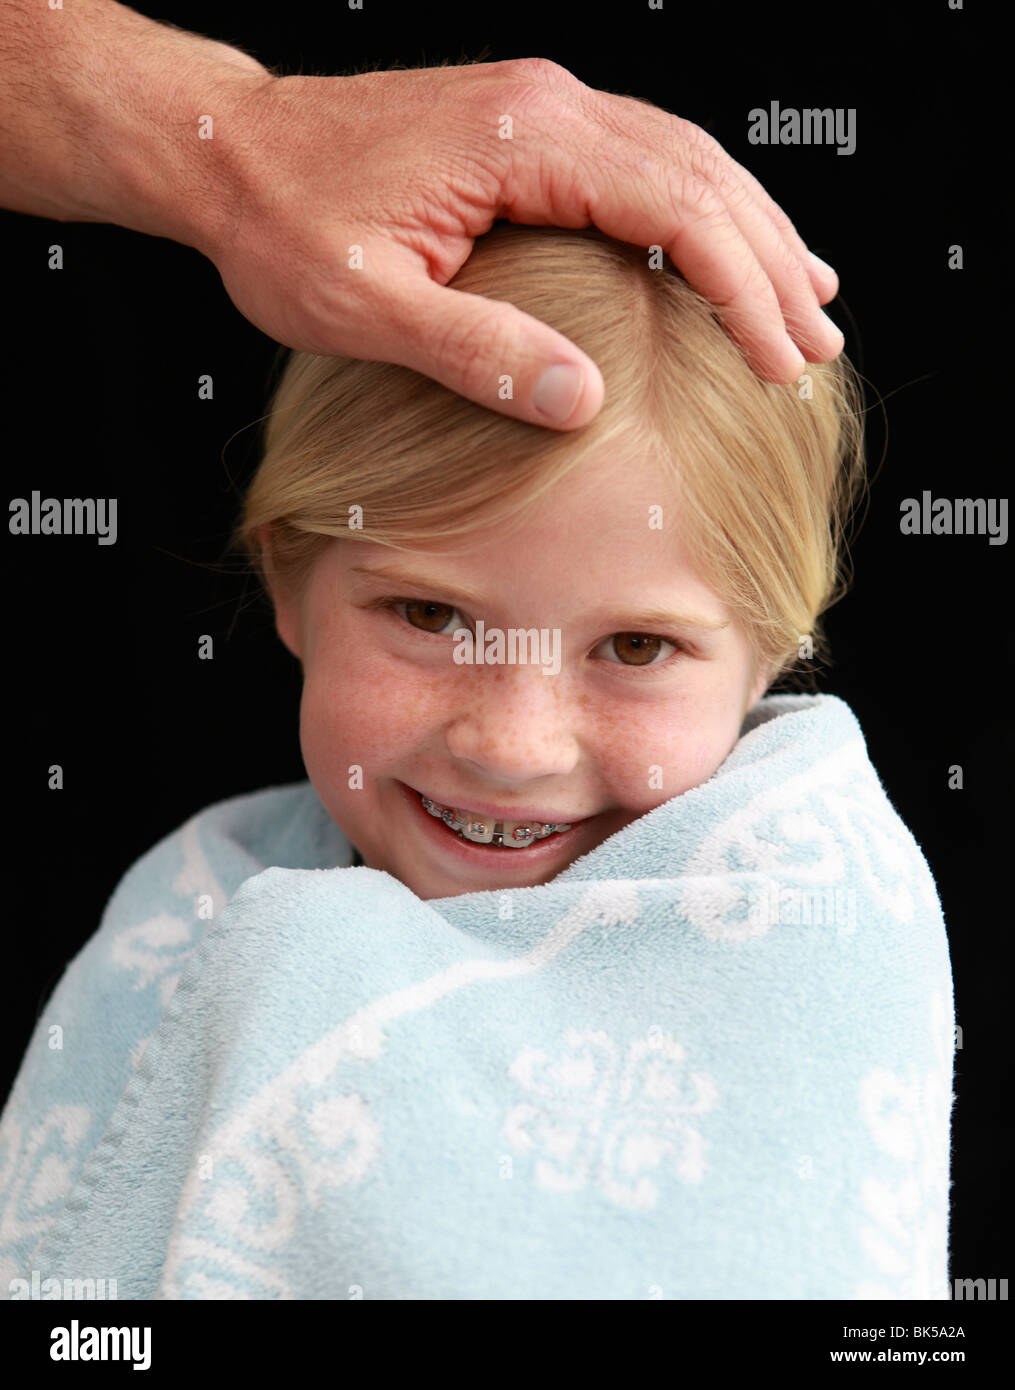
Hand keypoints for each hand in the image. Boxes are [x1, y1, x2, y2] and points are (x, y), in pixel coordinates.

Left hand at [209, 58, 843, 427]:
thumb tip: (587, 401)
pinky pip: (643, 162)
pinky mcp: (529, 127)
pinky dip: (700, 210)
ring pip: (684, 162)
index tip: (783, 359)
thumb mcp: (367, 307)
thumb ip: (478, 351)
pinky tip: (726, 248)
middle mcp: (549, 106)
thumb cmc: (284, 225)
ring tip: (808, 302)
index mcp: (523, 139)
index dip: (742, 288)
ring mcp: (542, 108)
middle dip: (770, 264)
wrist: (227, 150)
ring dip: (751, 232)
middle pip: (700, 177)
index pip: (675, 207)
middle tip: (819, 347)